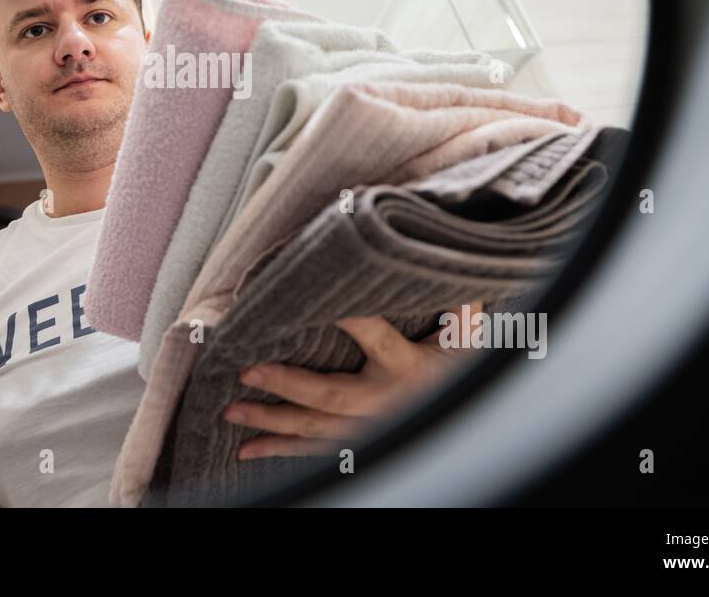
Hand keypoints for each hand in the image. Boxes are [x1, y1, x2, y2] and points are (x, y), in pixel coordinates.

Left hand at [222, 302, 484, 459]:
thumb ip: (456, 301)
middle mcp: (388, 402)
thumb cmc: (467, 369)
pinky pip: (317, 451)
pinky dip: (281, 451)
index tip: (313, 291)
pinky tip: (248, 450)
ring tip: (232, 411)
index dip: (347, 315)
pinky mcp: (361, 445)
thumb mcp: (468, 334)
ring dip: (272, 421)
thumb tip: (446, 258)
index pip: (375, 335)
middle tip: (247, 372)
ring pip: (316, 428)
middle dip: (286, 384)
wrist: (476, 421)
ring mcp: (371, 428)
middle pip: (330, 395)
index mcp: (410, 366)